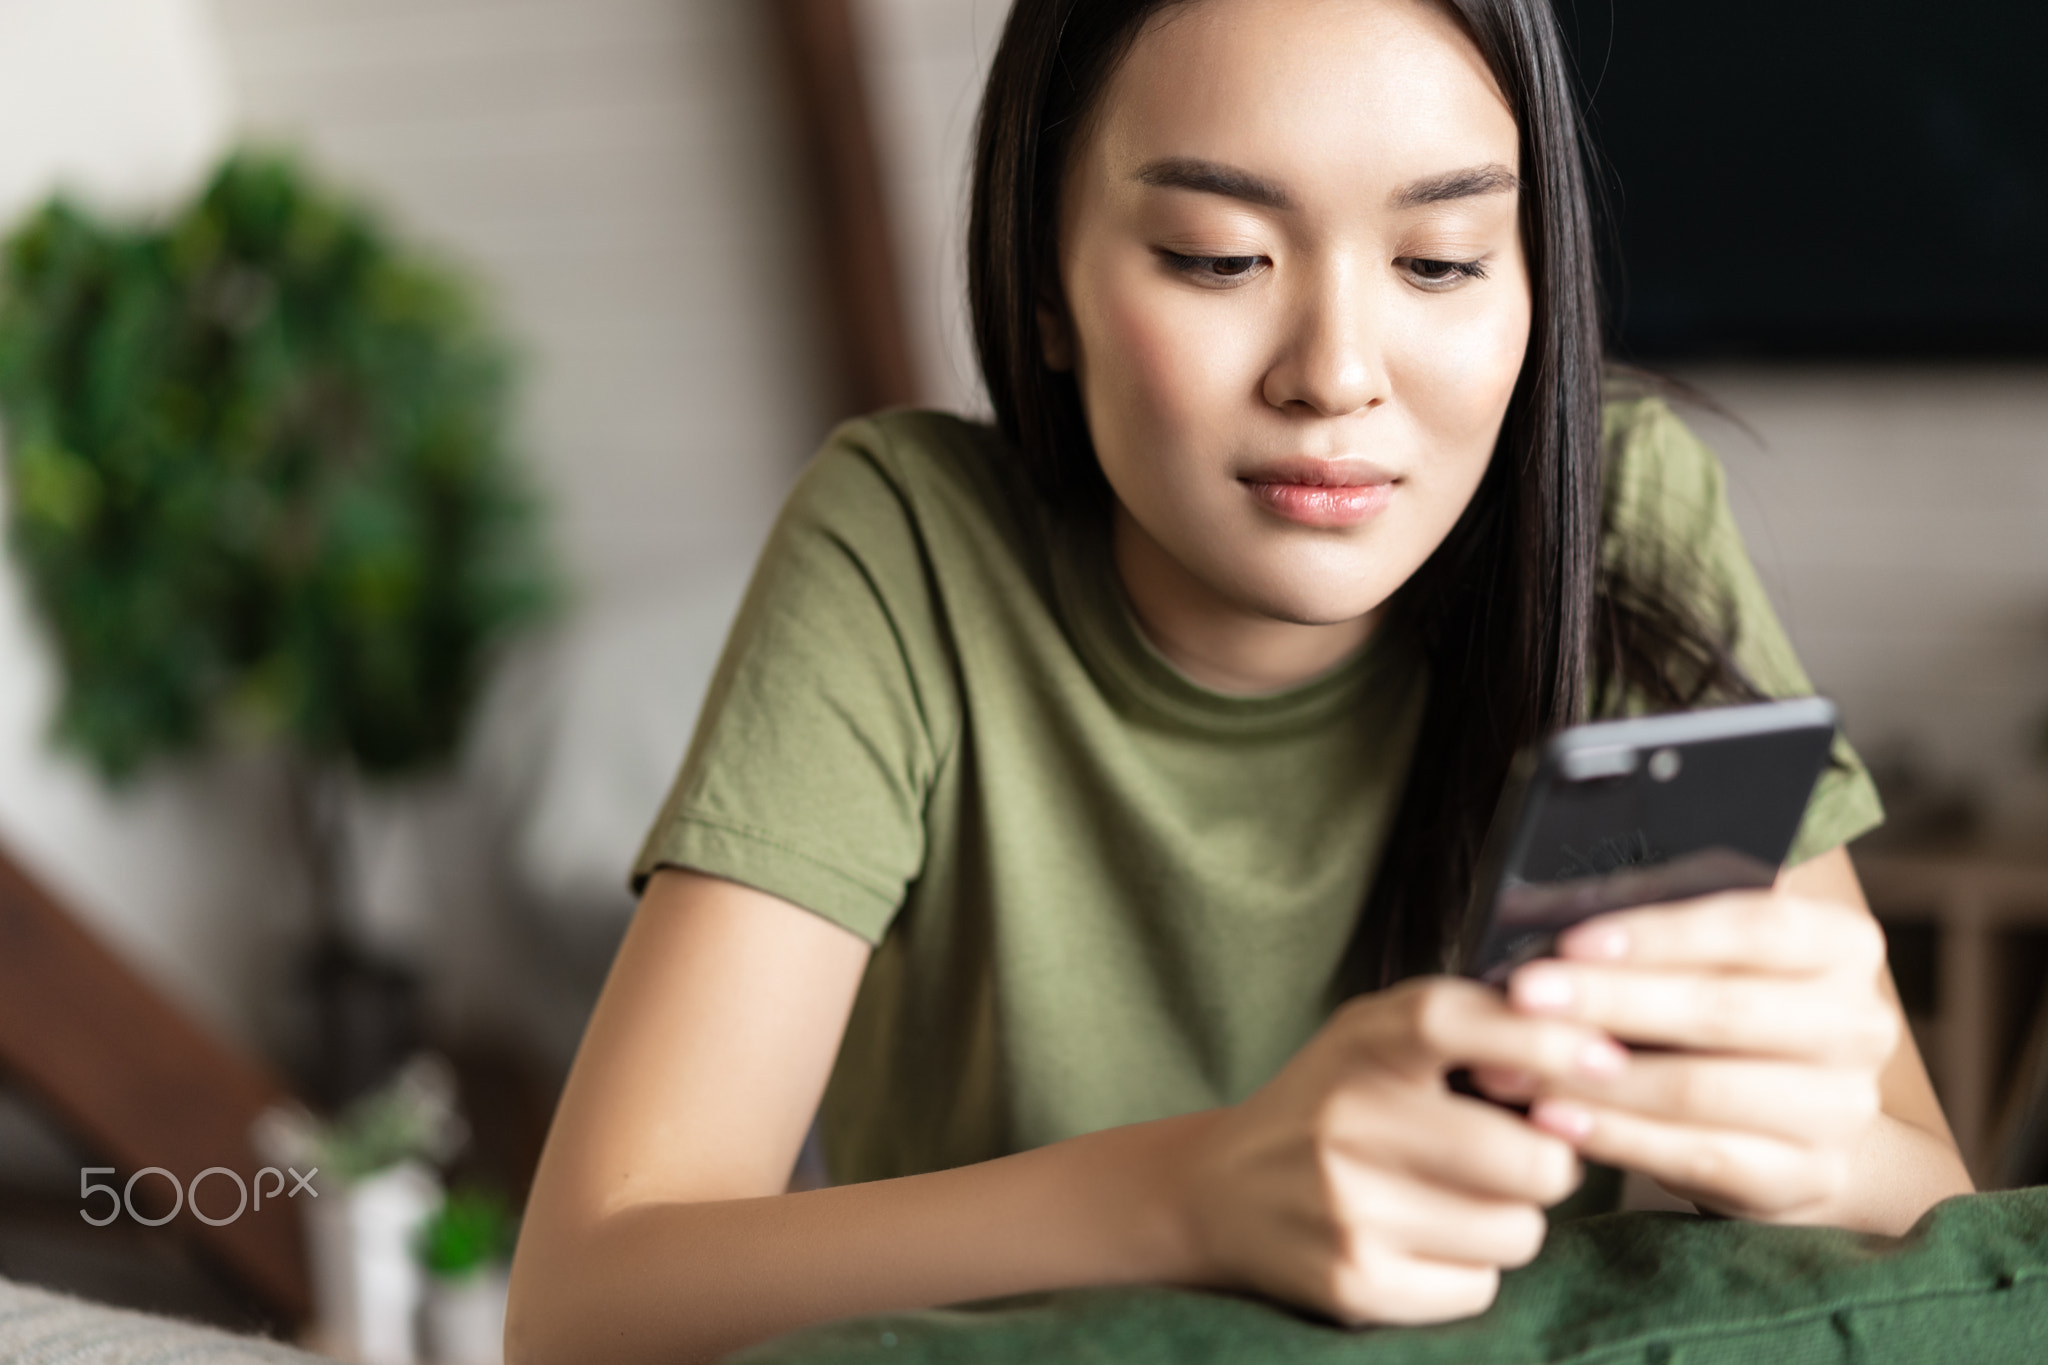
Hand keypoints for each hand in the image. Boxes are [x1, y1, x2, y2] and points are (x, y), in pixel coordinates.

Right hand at [1178, 977, 1622, 1325]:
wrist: (1220, 1191)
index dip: (1546, 1040)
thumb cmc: (1330, 1101)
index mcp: (1362, 1045)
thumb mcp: (1375, 1034)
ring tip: (1454, 1199)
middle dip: (1546, 1163)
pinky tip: (1420, 1242)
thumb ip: (1468, 1022)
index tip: (1608, 1061)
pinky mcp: (1354, 1284)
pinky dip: (1466, 1271)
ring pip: (1516, 1232)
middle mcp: (1349, 1122)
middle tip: (1516, 1156)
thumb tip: (1590, 1042)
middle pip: (1531, 1162)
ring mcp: (1349, 1209)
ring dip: (1506, 1221)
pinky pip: (1477, 1287)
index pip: (1456, 1024)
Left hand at [1482, 889, 1898, 1222]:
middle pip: (1723, 1008)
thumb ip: (1655, 935)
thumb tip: (1546, 912)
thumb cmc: (1729, 1015)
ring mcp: (1841, 1109)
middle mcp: (1858, 1024)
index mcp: (1842, 945)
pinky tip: (1555, 1120)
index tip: (1572, 940)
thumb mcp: (1711, 960)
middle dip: (1611, 1001)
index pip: (1757, 926)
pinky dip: (1617, 1136)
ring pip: (1703, 1089)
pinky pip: (1699, 1156)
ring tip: (1518, 1066)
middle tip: (1522, 997)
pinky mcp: (1809, 1177)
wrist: (1799, 1124)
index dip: (1662, 934)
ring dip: (1597, 1078)